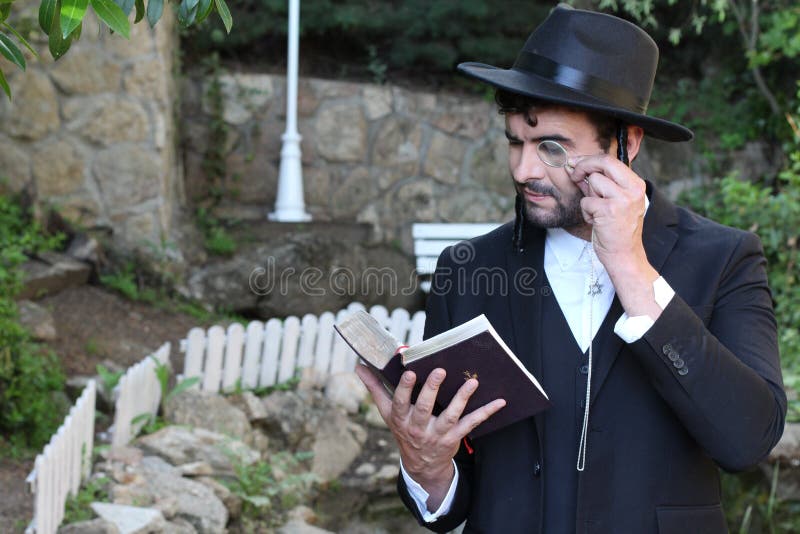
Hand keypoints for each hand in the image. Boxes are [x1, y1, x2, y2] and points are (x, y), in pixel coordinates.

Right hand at [356, 365, 505, 509]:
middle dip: (431, 389)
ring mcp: (437, 433)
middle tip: (439, 371)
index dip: (405, 389)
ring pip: (450, 415)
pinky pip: (471, 424)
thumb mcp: (386, 412)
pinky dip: (486, 413)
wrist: (420, 464)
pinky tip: (499, 402)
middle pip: (424, 407)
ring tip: (472, 383)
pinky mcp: (454, 438)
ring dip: (462, 398)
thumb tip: (358, 367)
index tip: (410, 373)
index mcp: (400, 418)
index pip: (400, 403)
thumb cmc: (403, 429)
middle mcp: (418, 427)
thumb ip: (375, 388)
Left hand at [568, 155, 662, 319]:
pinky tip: (596, 221)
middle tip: (574, 174)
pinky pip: (586, 201)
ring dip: (588, 197)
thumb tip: (575, 166)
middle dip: (583, 166)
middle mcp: (632, 189)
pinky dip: (586, 211)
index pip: (610, 160)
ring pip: (593, 182)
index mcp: (636, 184)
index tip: (574, 163)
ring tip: (597, 212)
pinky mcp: (609, 210)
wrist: (624, 255)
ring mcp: (622, 199)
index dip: (589, 160)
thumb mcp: (612, 202)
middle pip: (602, 162)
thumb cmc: (617, 230)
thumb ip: (596, 183)